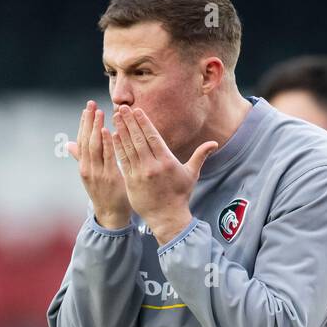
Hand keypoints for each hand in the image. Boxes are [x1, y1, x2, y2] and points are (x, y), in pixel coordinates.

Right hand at [68, 101, 131, 228]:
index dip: (83, 124)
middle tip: (91, 104)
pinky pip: (108, 157)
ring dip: (96, 128)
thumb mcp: (90, 175)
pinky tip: (107, 130)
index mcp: (83, 167)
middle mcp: (87, 169)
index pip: (81, 141)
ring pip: (95, 147)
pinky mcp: (110, 178)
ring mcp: (98, 174)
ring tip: (99, 112)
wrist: (111, 215)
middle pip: (86, 140)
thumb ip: (81, 158)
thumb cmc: (104, 194)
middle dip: (88, 121)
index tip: (86, 109)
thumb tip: (68, 144)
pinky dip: (106, 143)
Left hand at [111, 106, 216, 245]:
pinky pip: (123, 161)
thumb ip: (200, 156)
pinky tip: (113, 136)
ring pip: (129, 148)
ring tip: (116, 117)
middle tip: (122, 107)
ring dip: (121, 131)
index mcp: (166, 162)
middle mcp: (152, 166)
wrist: (167, 218)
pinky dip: (118, 148)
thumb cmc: (180, 196)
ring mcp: (139, 174)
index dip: (144, 122)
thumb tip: (214, 143)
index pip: (153, 137)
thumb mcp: (191, 174)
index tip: (136, 110)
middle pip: (139, 139)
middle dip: (130, 122)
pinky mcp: (130, 182)